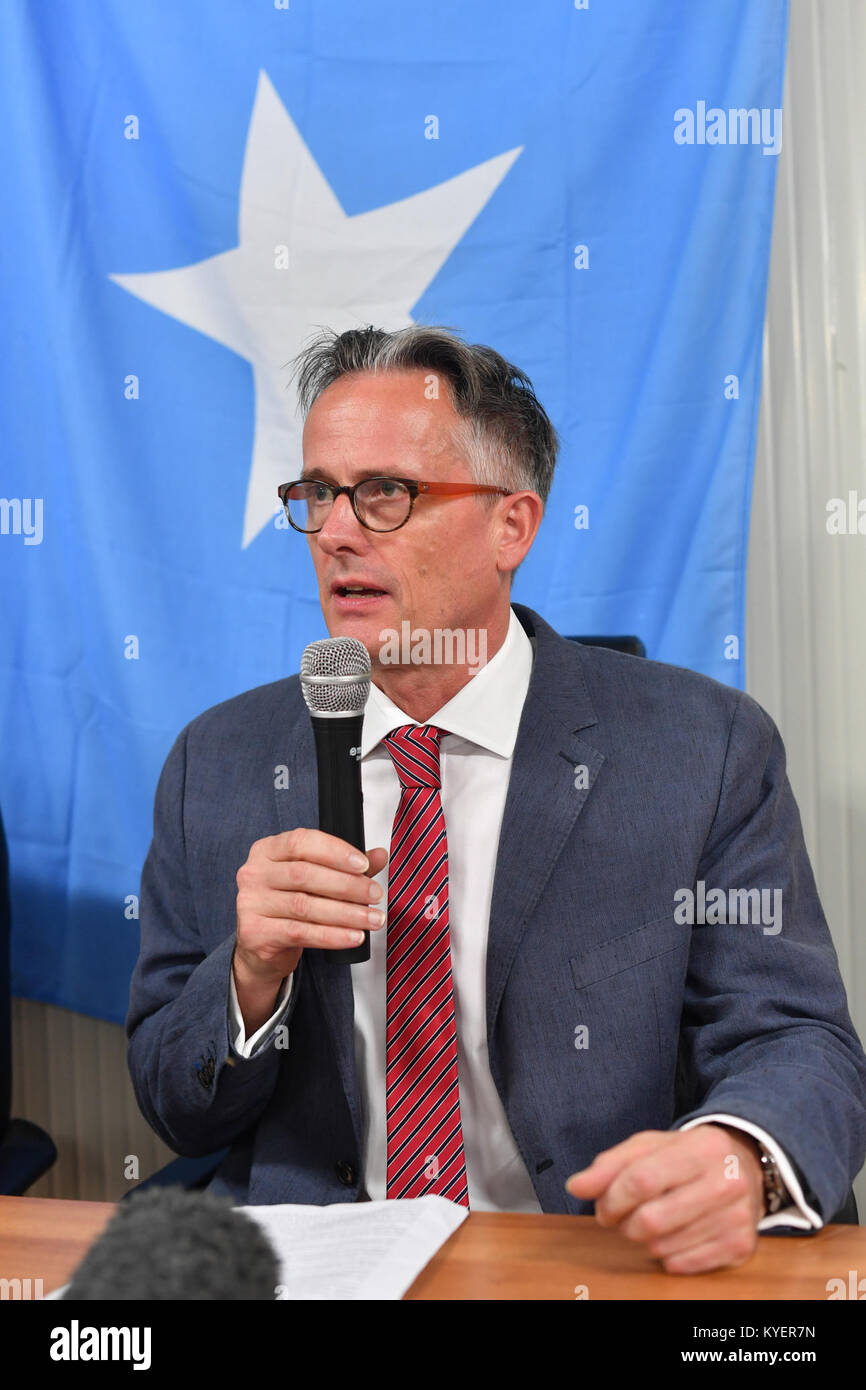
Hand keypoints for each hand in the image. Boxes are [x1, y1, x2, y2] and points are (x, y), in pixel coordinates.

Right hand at [234, 828, 388, 986]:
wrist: (261, 946)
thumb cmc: (289, 905)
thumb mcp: (316, 880)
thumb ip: (346, 866)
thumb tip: (380, 855)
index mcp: (267, 850)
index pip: (301, 841)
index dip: (334, 851)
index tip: (364, 864)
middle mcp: (254, 873)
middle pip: (305, 874)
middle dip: (347, 885)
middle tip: (375, 895)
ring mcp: (250, 903)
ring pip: (304, 906)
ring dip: (346, 913)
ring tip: (372, 919)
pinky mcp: (255, 932)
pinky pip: (300, 932)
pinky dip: (332, 936)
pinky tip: (354, 937)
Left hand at [565, 1124, 764, 1273]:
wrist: (746, 1167)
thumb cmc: (689, 1156)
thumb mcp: (651, 1147)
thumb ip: (611, 1164)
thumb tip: (576, 1186)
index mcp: (703, 1147)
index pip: (642, 1179)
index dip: (612, 1199)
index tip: (602, 1207)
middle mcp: (727, 1182)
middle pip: (651, 1220)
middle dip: (625, 1224)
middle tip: (623, 1218)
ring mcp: (738, 1217)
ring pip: (663, 1247)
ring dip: (645, 1240)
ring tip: (652, 1221)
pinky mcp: (742, 1247)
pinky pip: (682, 1265)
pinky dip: (667, 1255)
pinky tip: (674, 1235)